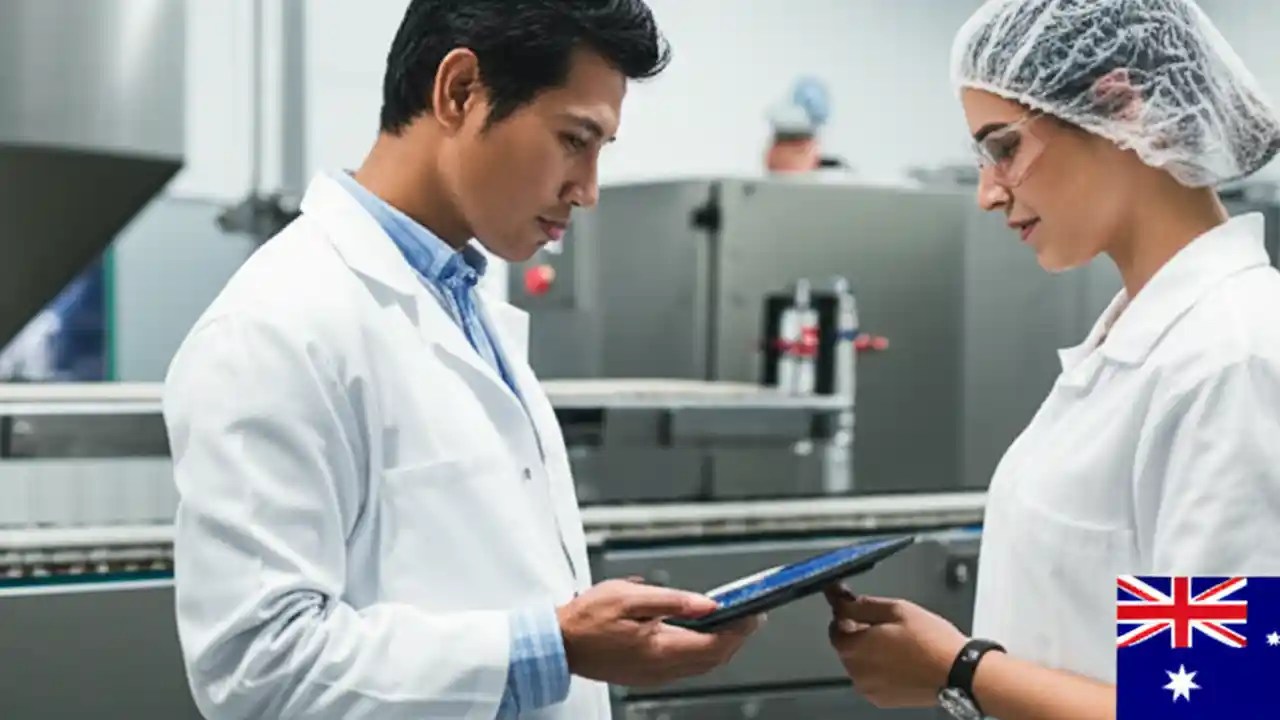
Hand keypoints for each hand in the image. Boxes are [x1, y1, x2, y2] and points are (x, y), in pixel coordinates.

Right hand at [557, 578, 760, 686]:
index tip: (754, 614)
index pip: (714, 644)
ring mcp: (653, 675)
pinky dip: (701, 652)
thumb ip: (673, 600)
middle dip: (736, 638)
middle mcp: (660, 669)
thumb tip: (708, 605)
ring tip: (732, 623)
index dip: (739, 630)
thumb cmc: (587, 618)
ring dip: (721, 647)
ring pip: (701, 666)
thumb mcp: (630, 596)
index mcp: (659, 650)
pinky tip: (702, 635)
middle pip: (713, 660)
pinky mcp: (646, 675)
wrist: (558, 643)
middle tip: (751, 617)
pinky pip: (685, 668)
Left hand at [824, 585, 966, 708]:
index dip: (844, 614)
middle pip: (846, 647)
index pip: (834, 628)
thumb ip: (863, 605)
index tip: (850, 606)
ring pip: (860, 663)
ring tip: (897, 642)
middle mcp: (857, 672)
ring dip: (869, 651)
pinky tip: (900, 659)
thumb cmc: (932, 642)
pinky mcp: (882, 699)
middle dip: (858, 632)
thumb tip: (843, 602)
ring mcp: (869, 688)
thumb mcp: (896, 609)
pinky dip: (880, 668)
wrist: (958, 673)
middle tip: (884, 624)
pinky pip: (872, 678)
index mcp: (855, 648)